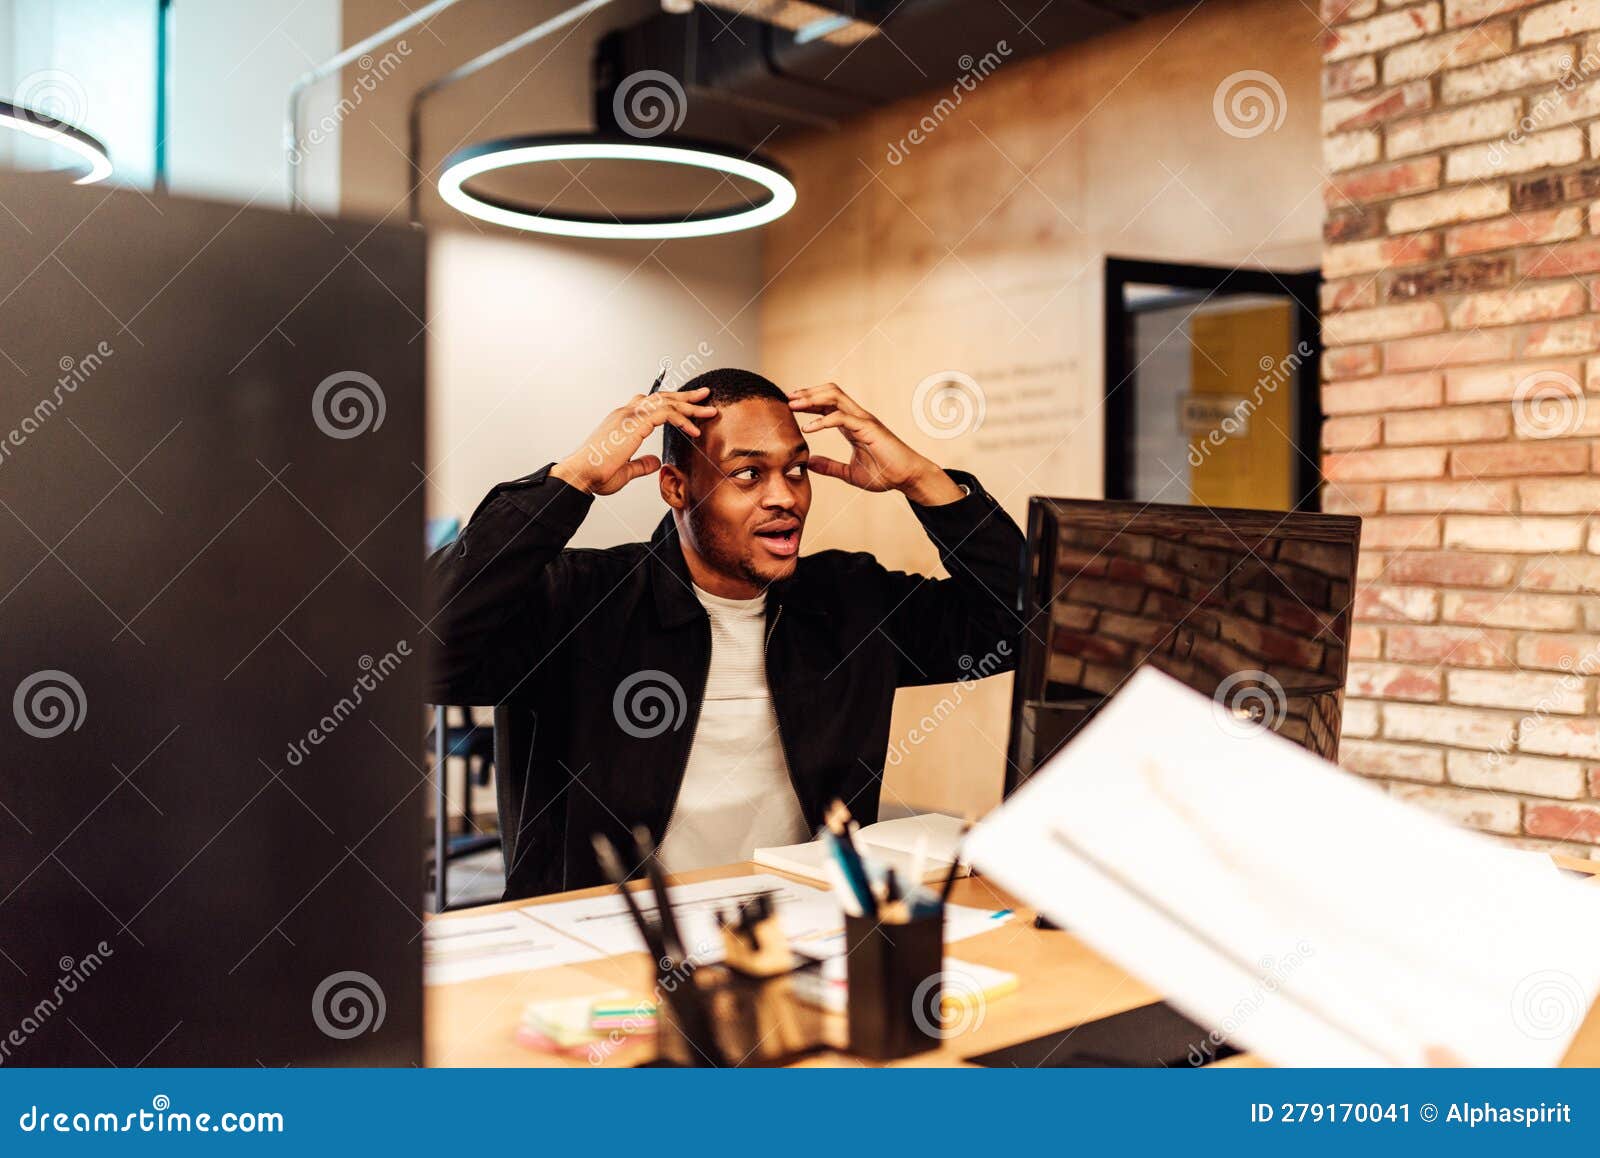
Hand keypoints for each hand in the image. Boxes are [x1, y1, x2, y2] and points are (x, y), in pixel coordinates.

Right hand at [551, 387, 717, 495]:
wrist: (581, 474)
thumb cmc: (596, 474)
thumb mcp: (626, 470)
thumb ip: (642, 464)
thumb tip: (656, 461)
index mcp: (622, 420)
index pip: (650, 403)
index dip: (672, 402)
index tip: (689, 406)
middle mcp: (626, 413)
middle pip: (661, 397)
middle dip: (686, 396)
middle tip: (705, 396)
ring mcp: (629, 415)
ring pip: (666, 401)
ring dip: (690, 405)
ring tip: (709, 410)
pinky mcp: (634, 423)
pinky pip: (665, 414)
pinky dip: (682, 419)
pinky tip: (694, 430)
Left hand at [788, 382, 962, 505]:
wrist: (906, 478)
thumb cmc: (885, 474)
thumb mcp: (849, 473)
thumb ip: (830, 466)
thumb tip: (810, 462)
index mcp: (852, 425)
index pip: (827, 404)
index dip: (808, 402)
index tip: (790, 405)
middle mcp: (857, 417)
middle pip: (829, 393)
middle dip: (807, 393)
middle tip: (787, 399)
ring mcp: (863, 420)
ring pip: (834, 397)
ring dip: (811, 399)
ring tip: (793, 406)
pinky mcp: (868, 428)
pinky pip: (841, 417)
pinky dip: (822, 420)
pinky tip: (808, 428)